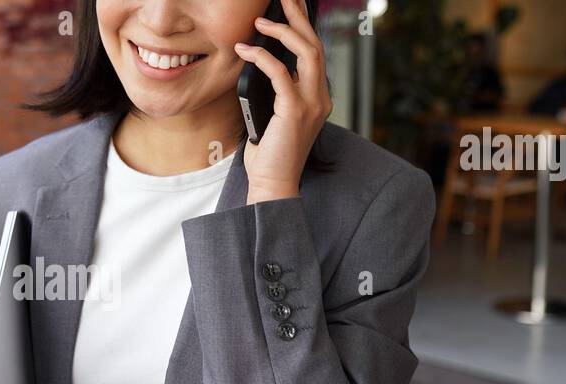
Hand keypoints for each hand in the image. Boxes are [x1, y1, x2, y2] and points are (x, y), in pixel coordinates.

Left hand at [234, 0, 331, 203]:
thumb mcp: (272, 116)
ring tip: (261, 21)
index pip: (314, 53)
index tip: (292, 8)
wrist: (273, 183)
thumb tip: (257, 64)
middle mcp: (320, 97)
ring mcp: (311, 104)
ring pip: (306, 53)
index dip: (304, 27)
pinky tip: (245, 50)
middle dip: (299, 17)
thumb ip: (274, 92)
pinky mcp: (294, 111)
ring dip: (283, 32)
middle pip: (315, 45)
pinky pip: (280, 73)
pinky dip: (262, 57)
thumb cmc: (269, 153)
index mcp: (317, 97)